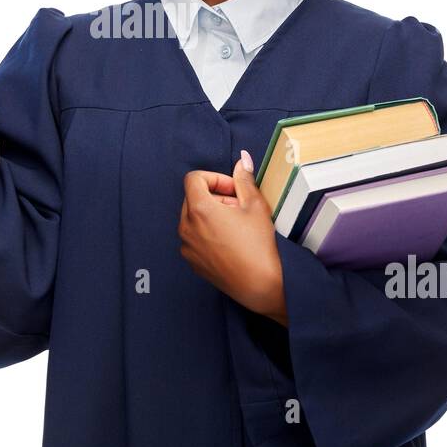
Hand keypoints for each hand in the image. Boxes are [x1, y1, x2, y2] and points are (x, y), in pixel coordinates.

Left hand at [178, 151, 286, 323]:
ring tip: (237, 225)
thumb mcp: (255, 206)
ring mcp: (187, 246)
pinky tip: (231, 242)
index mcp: (199, 209)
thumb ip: (244, 180)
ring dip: (212, 214)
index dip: (215, 178)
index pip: (194, 178)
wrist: (260, 287)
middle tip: (240, 207)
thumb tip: (242, 159)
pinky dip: (208, 232)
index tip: (234, 189)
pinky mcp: (192, 262)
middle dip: (216, 196)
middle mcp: (186, 227)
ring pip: (194, 218)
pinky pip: (194, 237)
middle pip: (193, 197)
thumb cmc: (259, 245)